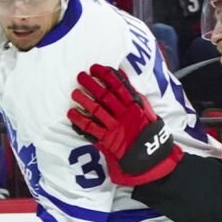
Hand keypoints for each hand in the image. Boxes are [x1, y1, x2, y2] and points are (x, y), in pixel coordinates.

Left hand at [69, 63, 181, 185]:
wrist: (150, 154)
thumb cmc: (148, 130)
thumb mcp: (146, 110)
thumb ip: (134, 95)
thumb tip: (122, 80)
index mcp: (135, 105)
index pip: (118, 85)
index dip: (105, 75)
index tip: (94, 68)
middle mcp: (124, 114)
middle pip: (105, 95)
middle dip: (91, 84)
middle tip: (80, 76)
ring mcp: (115, 127)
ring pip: (96, 110)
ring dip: (83, 100)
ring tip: (74, 93)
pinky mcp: (108, 139)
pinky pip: (91, 128)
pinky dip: (80, 120)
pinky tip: (71, 113)